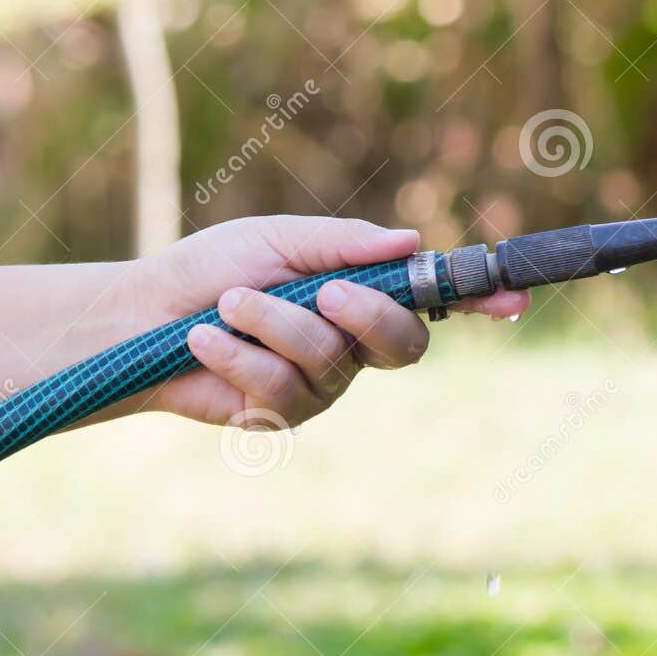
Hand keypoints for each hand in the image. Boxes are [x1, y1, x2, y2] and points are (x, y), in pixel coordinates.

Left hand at [130, 216, 528, 427]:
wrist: (142, 315)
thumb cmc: (211, 269)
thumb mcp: (278, 240)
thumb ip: (343, 244)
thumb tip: (411, 241)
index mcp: (362, 295)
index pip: (432, 301)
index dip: (479, 301)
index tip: (514, 297)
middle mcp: (352, 345)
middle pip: (404, 345)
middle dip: (369, 314)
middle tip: (325, 291)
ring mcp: (321, 386)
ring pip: (328, 359)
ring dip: (272, 323)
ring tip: (226, 304)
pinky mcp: (279, 416)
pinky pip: (281, 389)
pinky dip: (238, 355)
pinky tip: (204, 339)